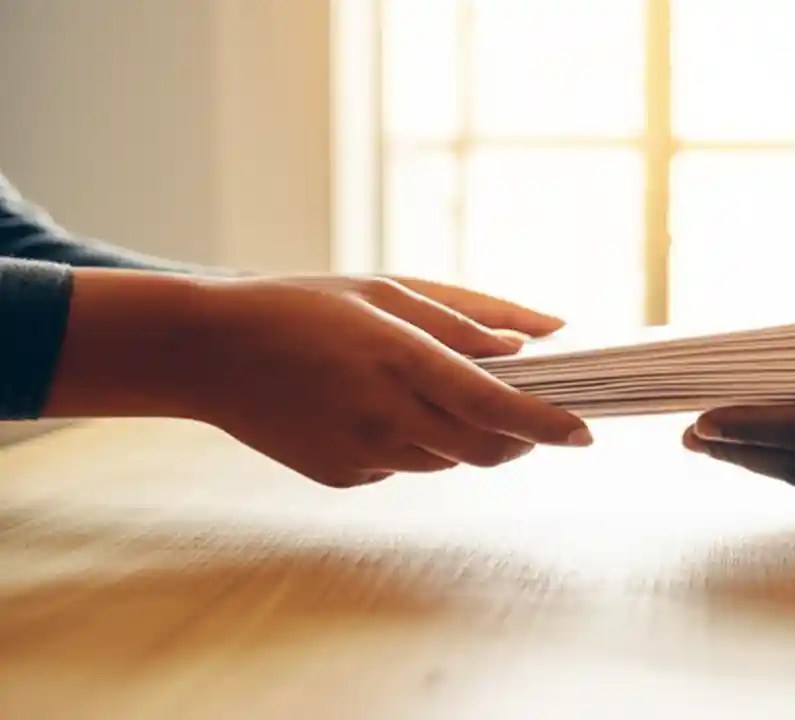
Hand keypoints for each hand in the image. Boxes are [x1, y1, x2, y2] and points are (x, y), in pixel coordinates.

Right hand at [49, 271, 591, 487]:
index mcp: (401, 358)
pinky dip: (414, 442)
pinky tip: (375, 407)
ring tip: (431, 391)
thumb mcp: (387, 290)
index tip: (585, 431)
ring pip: (448, 461)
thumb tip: (536, 337)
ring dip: (465, 435)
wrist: (209, 351)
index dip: (548, 424)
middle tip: (533, 417)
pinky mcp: (342, 476)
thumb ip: (468, 316)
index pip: (497, 407)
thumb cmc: (302, 305)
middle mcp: (386, 414)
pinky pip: (404, 465)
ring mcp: (362, 453)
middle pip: (486, 449)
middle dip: (522, 439)